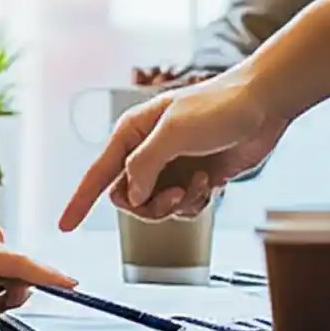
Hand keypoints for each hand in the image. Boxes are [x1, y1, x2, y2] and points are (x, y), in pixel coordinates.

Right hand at [60, 68, 287, 229]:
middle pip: (127, 197)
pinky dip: (196, 201)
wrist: (264, 104)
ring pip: (154, 206)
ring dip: (177, 204)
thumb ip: (144, 165)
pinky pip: (182, 207)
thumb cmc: (219, 107)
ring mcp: (171, 166)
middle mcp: (147, 151)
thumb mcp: (173, 133)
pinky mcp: (194, 177)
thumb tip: (131, 195)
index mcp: (131, 133)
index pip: (97, 173)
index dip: (80, 201)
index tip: (64, 226)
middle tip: (173, 196)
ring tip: (199, 184)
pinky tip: (211, 182)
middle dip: (149, 205)